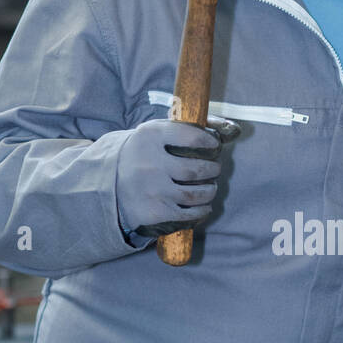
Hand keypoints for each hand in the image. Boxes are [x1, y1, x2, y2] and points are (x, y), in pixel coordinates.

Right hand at [116, 115, 240, 237]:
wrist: (109, 186)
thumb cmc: (142, 155)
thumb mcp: (156, 134)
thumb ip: (190, 128)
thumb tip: (233, 129)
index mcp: (150, 136)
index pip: (194, 137)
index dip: (211, 143)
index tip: (214, 147)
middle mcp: (150, 163)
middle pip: (198, 169)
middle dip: (213, 169)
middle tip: (213, 169)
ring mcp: (153, 190)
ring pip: (198, 194)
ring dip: (210, 191)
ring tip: (209, 187)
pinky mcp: (155, 212)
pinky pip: (191, 214)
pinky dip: (203, 210)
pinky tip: (203, 205)